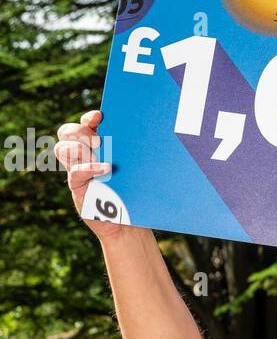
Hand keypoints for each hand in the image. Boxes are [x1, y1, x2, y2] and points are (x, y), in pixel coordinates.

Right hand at [54, 109, 121, 241]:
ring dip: (78, 147)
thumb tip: (151, 130)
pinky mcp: (77, 188)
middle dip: (79, 131)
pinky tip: (106, 168)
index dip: (88, 118)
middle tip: (98, 141)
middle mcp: (83, 155)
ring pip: (63, 149)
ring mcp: (77, 171)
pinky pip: (74, 173)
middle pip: (66, 132)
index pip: (83, 125)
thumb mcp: (133, 168)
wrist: (129, 221)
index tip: (100, 117)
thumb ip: (132, 151)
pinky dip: (89, 168)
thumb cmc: (133, 192)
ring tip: (99, 152)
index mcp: (95, 146)